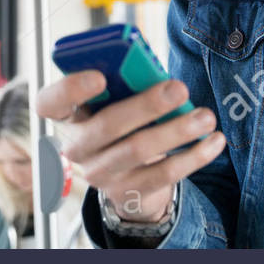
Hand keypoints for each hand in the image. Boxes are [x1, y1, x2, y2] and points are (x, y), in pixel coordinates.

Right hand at [37, 72, 224, 223]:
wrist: (129, 173)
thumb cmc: (124, 118)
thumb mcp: (118, 99)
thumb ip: (126, 82)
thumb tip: (154, 72)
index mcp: (68, 115)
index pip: (50, 102)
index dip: (70, 89)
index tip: (99, 76)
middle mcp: (77, 147)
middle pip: (107, 126)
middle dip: (146, 105)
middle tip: (179, 88)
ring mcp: (101, 173)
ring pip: (138, 150)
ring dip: (176, 131)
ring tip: (206, 117)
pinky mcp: (129, 192)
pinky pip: (163, 175)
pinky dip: (193, 157)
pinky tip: (214, 142)